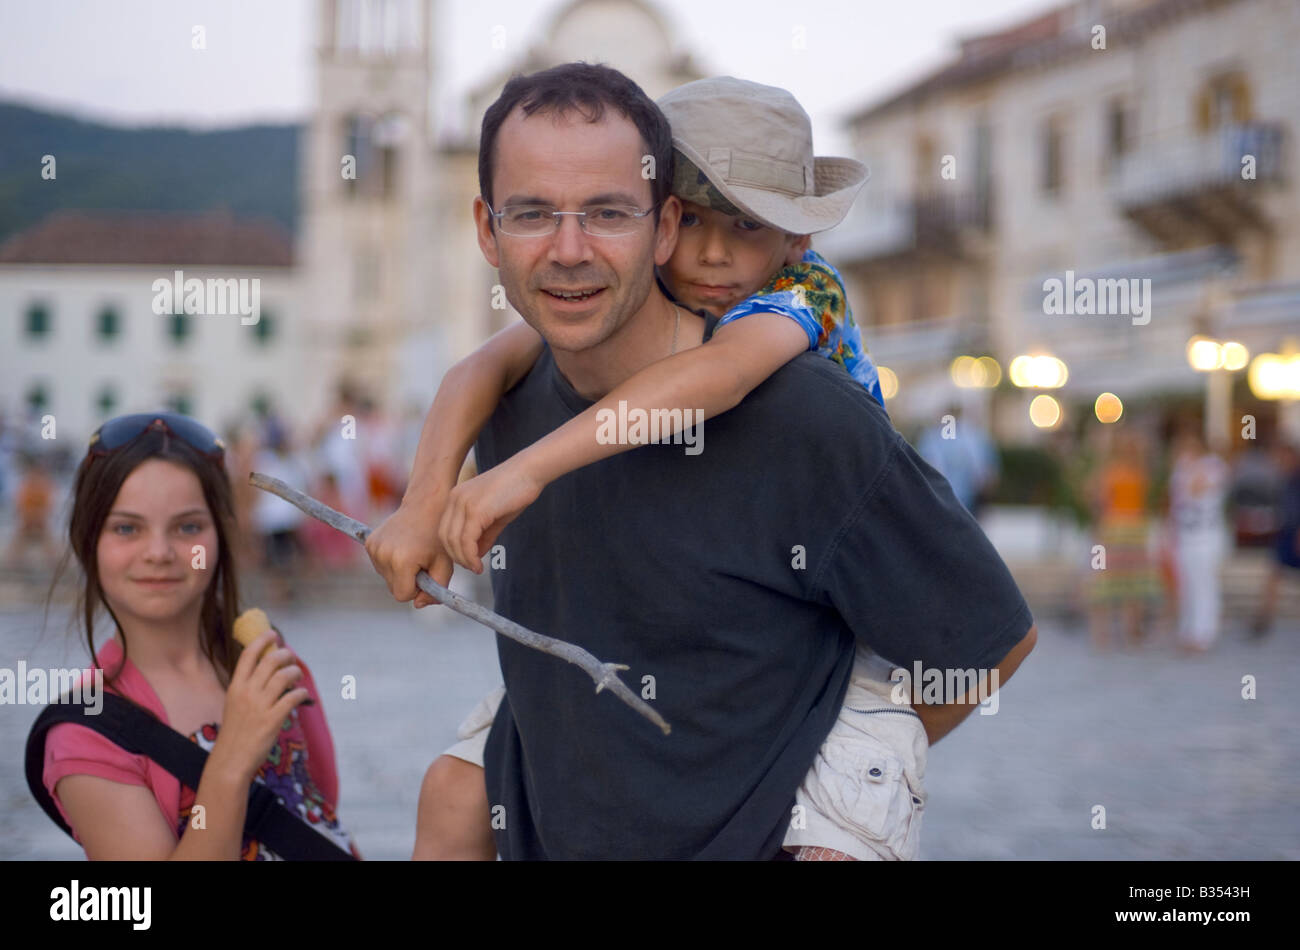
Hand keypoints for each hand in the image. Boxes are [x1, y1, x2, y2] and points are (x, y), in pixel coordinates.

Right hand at [207, 629, 309, 784]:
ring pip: (285, 676)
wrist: (230, 761)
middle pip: (270, 661)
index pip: (248, 655)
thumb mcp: (234, 705)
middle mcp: (247, 693)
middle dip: (285, 655)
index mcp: (235, 687)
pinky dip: (301, 693)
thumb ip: (248, 688)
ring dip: (296, 673)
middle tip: (291, 658)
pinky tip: (302, 695)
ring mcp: (260, 706)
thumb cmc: (235, 733)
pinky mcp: (272, 719)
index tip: (272, 633)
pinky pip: (293, 697)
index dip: (262, 640)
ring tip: (298, 677)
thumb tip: (268, 673)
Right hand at [365, 497, 454, 607]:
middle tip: (421, 562)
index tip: (426, 574)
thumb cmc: (437, 538)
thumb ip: (436, 591)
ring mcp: (373, 548)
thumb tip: (418, 605)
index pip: (403, 595)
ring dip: (400, 572)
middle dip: (408, 581)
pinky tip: (403, 548)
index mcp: (402, 561)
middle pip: (393, 588)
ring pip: (387, 578)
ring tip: (413, 552)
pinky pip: (380, 566)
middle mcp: (383, 554)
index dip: (417, 590)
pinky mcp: (369, 543)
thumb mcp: (444, 565)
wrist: (425, 507)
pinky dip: (392, 563)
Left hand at [439, 460, 541, 572]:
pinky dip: (471, 556)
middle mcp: (455, 499)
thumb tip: (476, 555)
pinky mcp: (476, 510)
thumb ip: (483, 535)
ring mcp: (463, 503)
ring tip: (476, 568)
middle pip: (445, 537)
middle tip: (472, 567)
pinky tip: (480, 564)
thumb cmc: (516, 490)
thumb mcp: (495, 516)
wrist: (529, 471)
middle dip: (457, 557)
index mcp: (456, 497)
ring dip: (464, 560)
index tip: (467, 561)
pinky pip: (467, 540)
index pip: (444, 530)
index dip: (453, 549)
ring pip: (454, 541)